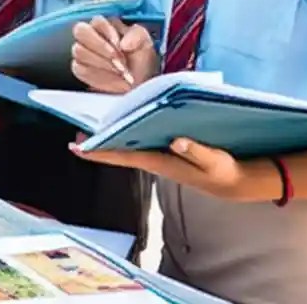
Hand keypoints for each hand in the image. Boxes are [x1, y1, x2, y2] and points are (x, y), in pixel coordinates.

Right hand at [70, 16, 158, 92]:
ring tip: (120, 72)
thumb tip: (123, 44)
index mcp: (106, 25)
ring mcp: (82, 52)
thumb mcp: (146, 43)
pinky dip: (98, 76)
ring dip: (102, 63)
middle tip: (119, 61)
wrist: (139, 82)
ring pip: (79, 51)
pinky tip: (113, 80)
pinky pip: (80, 69)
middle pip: (81, 31)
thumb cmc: (141, 59)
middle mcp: (90, 36)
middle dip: (101, 47)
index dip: (108, 33)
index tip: (122, 47)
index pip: (97, 21)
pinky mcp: (79, 69)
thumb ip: (137, 36)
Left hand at [70, 136, 276, 201]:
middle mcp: (155, 160)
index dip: (101, 153)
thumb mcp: (214, 162)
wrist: (232, 181)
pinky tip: (120, 125)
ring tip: (89, 129)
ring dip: (111, 137)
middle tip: (75, 135)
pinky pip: (140, 142)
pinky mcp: (165, 151)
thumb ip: (197, 152)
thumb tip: (177, 141)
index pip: (125, 156)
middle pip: (121, 151)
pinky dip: (128, 133)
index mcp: (162, 163)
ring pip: (128, 146)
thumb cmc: (222, 172)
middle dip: (98, 144)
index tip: (78, 149)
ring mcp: (158, 156)